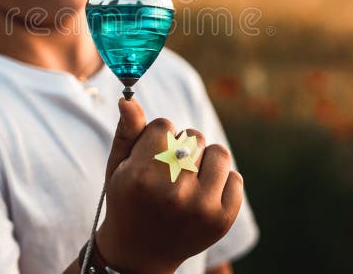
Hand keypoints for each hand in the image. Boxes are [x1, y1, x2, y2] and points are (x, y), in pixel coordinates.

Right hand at [94, 97, 243, 272]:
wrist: (140, 253)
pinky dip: (221, 181)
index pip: (165, 125)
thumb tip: (127, 99)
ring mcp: (201, 208)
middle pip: (193, 136)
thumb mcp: (117, 168)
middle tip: (170, 169)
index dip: (158, 136)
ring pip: (219, 152)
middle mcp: (173, 193)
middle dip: (183, 146)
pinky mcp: (222, 220)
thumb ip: (126, 132)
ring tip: (190, 177)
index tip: (151, 154)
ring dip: (206, 159)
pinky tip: (202, 194)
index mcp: (142, 177)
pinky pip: (235, 177)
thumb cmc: (127, 201)